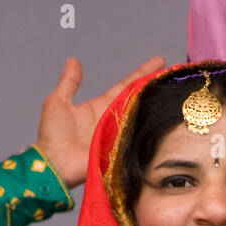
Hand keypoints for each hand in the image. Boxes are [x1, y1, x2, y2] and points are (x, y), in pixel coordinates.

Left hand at [34, 55, 166, 187]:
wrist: (53, 165)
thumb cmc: (51, 136)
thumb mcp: (58, 102)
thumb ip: (69, 82)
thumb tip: (73, 61)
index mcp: (100, 106)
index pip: (125, 86)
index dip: (141, 73)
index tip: (159, 61)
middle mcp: (112, 119)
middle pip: (138, 98)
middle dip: (155, 85)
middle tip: (174, 73)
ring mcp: (118, 134)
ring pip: (141, 115)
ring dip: (156, 104)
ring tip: (174, 89)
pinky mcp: (120, 150)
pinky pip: (137, 137)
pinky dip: (149, 128)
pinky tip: (164, 118)